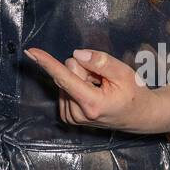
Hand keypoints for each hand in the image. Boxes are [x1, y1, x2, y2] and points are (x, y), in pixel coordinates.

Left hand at [24, 47, 162, 132]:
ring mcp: (72, 117)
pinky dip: (78, 86)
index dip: (47, 62)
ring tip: (100, 88)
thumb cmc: (134, 93)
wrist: (138, 116)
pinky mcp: (68, 116)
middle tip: (103, 80)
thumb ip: (100, 62)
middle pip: (68, 72)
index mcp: (91, 103)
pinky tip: (92, 91)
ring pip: (65, 79)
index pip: (65, 78)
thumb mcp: (124, 73)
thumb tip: (76, 55)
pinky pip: (65, 87)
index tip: (31, 52)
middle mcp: (77, 113)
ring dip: (82, 78)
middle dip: (83, 69)